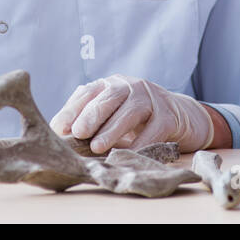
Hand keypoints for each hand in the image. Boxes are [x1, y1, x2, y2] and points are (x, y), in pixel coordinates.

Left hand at [49, 74, 214, 153]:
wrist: (180, 116)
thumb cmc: (136, 120)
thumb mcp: (112, 115)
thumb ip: (88, 122)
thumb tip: (60, 136)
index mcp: (111, 85)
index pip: (89, 92)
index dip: (73, 109)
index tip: (59, 127)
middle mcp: (131, 86)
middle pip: (110, 95)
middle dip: (92, 114)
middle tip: (78, 133)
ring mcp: (152, 99)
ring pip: (131, 111)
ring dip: (113, 129)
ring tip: (97, 147)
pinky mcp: (169, 116)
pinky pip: (154, 129)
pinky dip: (140, 143)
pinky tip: (128, 154)